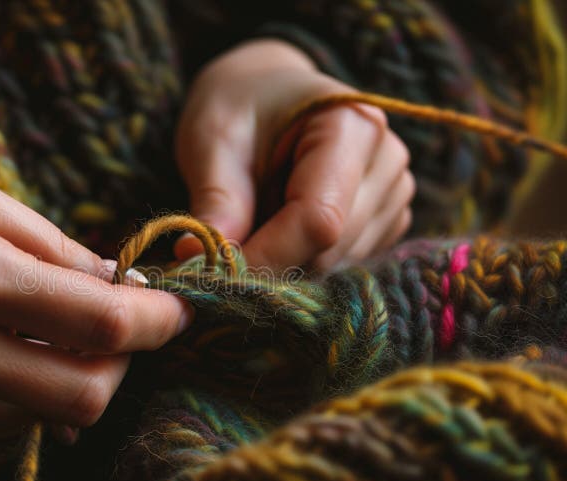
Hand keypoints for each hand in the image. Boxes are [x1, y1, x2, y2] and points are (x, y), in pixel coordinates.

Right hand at [0, 160, 191, 438]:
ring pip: (45, 418)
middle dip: (124, 366)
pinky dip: (31, 397)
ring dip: (77, 381)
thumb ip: (54, 248)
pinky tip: (20, 357)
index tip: (177, 310)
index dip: (158, 321)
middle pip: (84, 394)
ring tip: (66, 336)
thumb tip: (121, 284)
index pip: (103, 323)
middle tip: (125, 329)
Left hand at [175, 39, 413, 269]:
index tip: (221, 273)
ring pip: (337, 265)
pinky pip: (344, 266)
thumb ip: (215, 201)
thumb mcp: (212, 142)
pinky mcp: (388, 220)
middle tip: (227, 240)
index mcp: (351, 124)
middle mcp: (387, 159)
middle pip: (331, 248)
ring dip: (286, 260)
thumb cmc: (238, 108)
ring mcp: (395, 192)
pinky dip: (304, 259)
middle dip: (272, 260)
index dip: (268, 256)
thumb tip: (200, 259)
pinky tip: (282, 222)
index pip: (320, 219)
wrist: (263, 93)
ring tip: (257, 214)